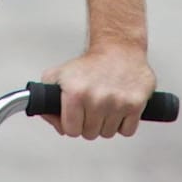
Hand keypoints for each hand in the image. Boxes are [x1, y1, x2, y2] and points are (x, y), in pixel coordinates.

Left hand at [40, 45, 156, 138]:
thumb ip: (46, 98)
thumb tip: (50, 118)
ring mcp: (117, 103)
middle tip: (92, 107)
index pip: (70, 130)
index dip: (72, 123)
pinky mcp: (136, 104)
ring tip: (105, 105)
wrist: (119, 47)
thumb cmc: (91, 63)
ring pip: (108, 133)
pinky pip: (127, 131)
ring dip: (106, 123)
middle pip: (90, 134)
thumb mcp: (60, 74)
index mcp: (76, 92)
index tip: (77, 114)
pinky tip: (119, 108)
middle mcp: (97, 98)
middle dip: (89, 123)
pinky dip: (123, 124)